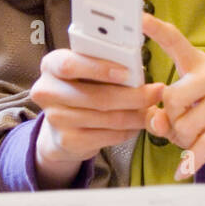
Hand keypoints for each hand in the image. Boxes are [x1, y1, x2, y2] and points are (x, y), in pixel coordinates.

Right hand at [31, 50, 163, 185]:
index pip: (70, 65)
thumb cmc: (83, 87)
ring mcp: (55, 118)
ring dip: (136, 115)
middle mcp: (47, 91)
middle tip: (156, 93)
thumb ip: (107, 64)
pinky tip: (137, 123)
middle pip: (96, 96)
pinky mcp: (67, 140)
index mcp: (52, 65)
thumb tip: (139, 69)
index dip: (100, 69)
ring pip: (107, 118)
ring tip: (151, 109)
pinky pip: (108, 135)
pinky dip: (128, 130)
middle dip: (133, 96)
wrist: (63, 124)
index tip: (128, 72)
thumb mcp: (88, 69)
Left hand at [141, 13, 204, 179]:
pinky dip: (192, 159)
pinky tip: (183, 171)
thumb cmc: (203, 124)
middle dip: (170, 119)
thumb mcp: (176, 120)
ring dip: (184, 140)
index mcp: (197, 66)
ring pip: (186, 123)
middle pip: (173, 96)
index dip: (157, 30)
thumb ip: (160, 116)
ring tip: (194, 139)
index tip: (139, 17)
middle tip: (181, 125)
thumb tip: (155, 119)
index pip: (176, 43)